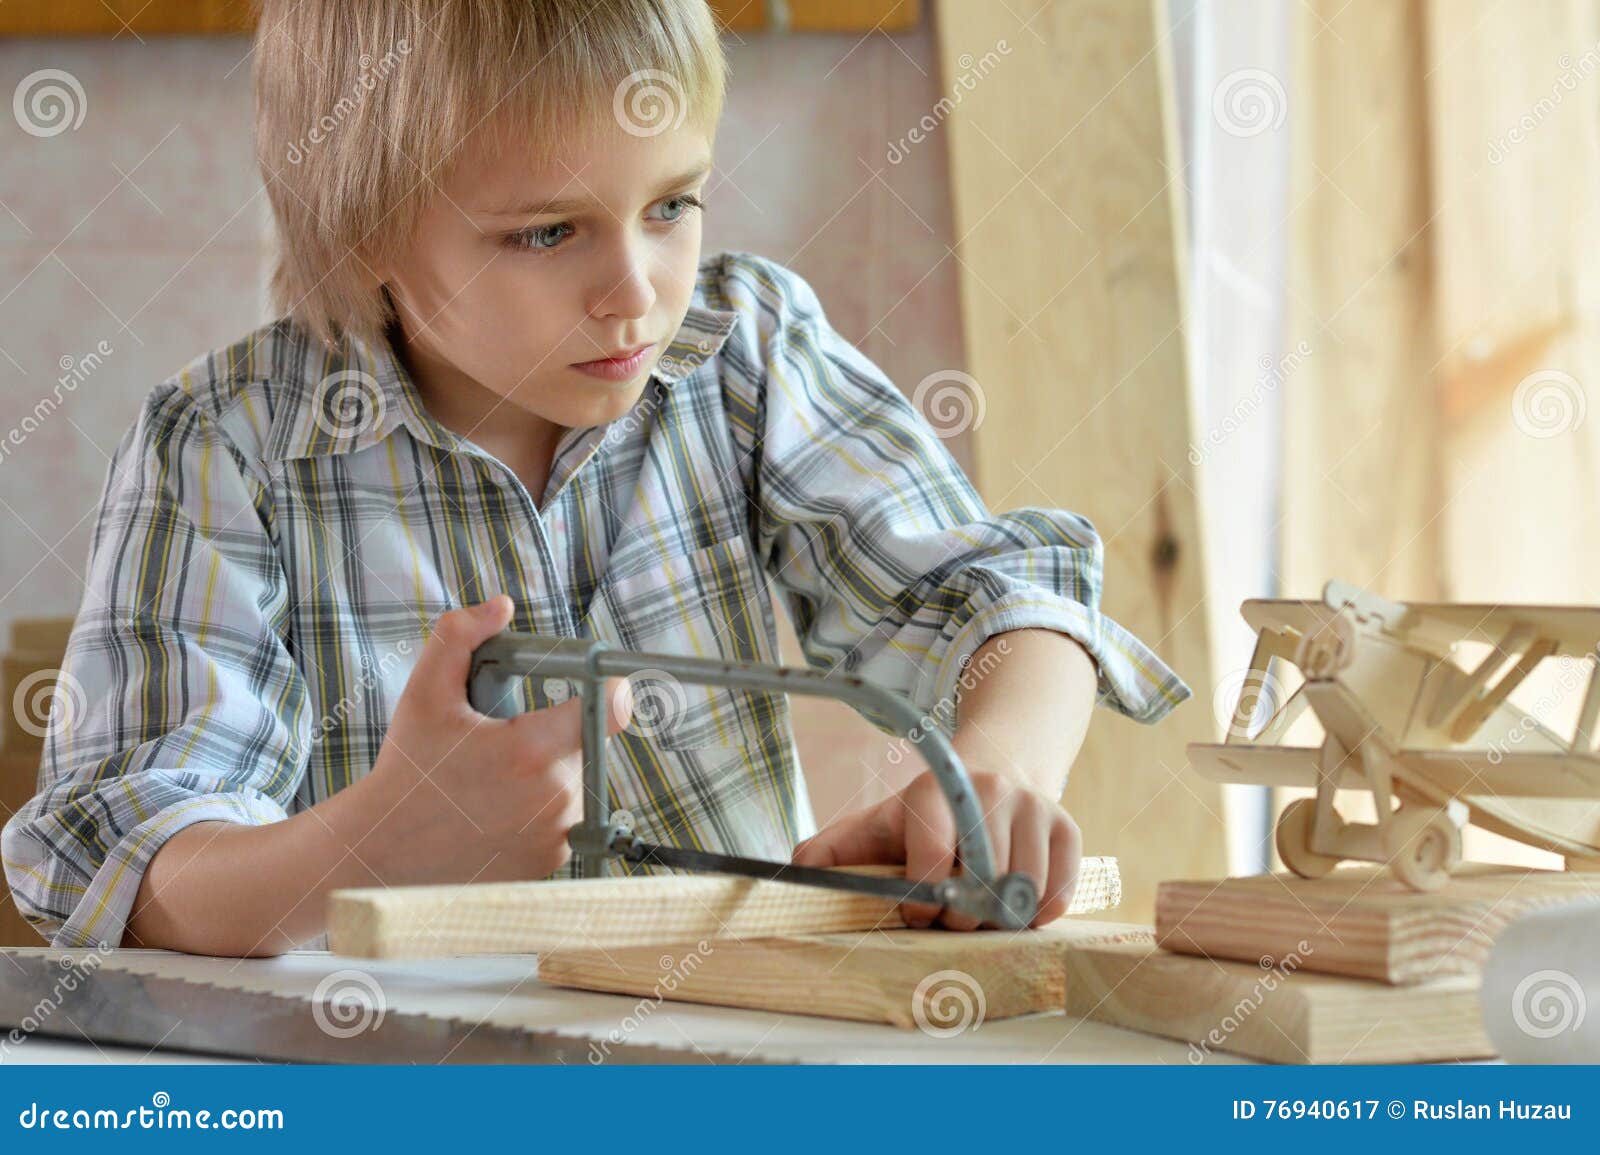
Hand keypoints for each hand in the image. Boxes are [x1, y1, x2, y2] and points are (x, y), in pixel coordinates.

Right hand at [358, 595, 632, 884]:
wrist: (381, 855)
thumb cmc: (406, 771)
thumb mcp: (423, 694)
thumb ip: (460, 636)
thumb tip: (501, 606)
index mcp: (532, 751)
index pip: (610, 708)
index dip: (607, 689)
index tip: (599, 684)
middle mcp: (555, 798)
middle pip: (584, 743)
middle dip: (553, 734)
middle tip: (500, 742)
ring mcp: (556, 836)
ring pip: (575, 781)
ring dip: (547, 773)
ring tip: (493, 781)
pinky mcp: (551, 865)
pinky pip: (565, 820)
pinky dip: (540, 810)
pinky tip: (496, 812)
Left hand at [790, 769, 1081, 929]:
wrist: (989, 780)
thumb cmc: (924, 819)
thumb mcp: (875, 827)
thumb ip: (833, 851)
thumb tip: (796, 871)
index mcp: (934, 791)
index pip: (931, 855)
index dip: (922, 899)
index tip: (917, 913)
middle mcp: (989, 790)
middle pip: (980, 882)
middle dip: (962, 915)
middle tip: (951, 916)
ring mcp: (1033, 805)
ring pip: (1023, 891)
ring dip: (1001, 917)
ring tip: (982, 910)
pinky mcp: (1068, 827)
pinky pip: (1060, 893)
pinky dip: (1039, 915)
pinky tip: (1017, 906)